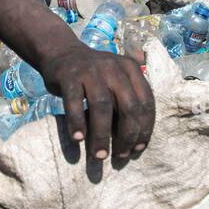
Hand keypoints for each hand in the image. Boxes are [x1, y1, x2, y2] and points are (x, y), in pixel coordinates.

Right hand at [38, 46, 154, 160]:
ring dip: (101, 135)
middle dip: (126, 136)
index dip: (144, 129)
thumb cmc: (94, 76)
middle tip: (120, 156)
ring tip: (100, 155)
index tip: (138, 149)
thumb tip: (135, 142)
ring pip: (102, 106)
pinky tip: (78, 139)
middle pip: (127, 106)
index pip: (146, 102)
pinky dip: (77, 122)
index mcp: (131, 69)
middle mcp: (113, 67)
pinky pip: (74, 103)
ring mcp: (90, 70)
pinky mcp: (69, 76)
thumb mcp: (116, 80)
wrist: (62, 52)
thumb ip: (127, 101)